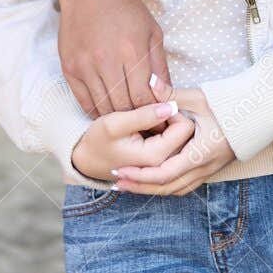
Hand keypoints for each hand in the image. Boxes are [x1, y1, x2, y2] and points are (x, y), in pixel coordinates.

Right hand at [58, 0, 171, 116]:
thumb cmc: (125, 8)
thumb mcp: (152, 32)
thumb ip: (159, 66)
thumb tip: (164, 95)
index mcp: (131, 51)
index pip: (143, 98)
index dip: (153, 115)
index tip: (160, 122)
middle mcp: (106, 61)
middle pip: (123, 106)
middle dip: (137, 122)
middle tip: (147, 131)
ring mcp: (84, 66)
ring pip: (103, 107)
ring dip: (118, 119)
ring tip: (129, 126)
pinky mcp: (69, 69)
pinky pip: (84, 101)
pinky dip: (97, 111)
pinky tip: (108, 113)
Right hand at [70, 97, 194, 181]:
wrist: (85, 160)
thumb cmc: (97, 141)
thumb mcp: (115, 123)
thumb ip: (143, 115)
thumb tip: (171, 105)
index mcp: (156, 156)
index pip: (186, 126)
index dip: (174, 110)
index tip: (156, 106)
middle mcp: (163, 165)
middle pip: (187, 133)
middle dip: (174, 119)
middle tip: (152, 114)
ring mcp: (162, 167)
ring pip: (182, 138)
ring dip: (171, 127)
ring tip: (150, 124)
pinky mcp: (159, 164)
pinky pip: (174, 144)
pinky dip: (167, 134)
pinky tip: (151, 131)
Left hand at [112, 75, 235, 195]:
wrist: (259, 111)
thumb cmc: (230, 103)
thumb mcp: (198, 98)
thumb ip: (171, 93)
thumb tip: (148, 81)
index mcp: (201, 152)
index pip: (165, 174)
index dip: (140, 175)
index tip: (121, 171)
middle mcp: (205, 166)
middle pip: (167, 188)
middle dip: (141, 187)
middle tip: (117, 182)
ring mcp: (209, 169)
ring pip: (176, 189)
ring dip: (152, 189)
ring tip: (130, 183)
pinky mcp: (210, 168)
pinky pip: (185, 184)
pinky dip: (166, 185)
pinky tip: (153, 179)